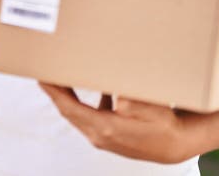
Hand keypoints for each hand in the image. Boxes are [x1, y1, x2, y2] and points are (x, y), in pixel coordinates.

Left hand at [38, 82, 192, 163]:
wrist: (176, 145)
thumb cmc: (164, 125)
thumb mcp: (149, 107)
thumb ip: (129, 100)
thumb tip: (115, 95)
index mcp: (105, 127)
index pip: (70, 107)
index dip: (54, 92)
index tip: (42, 78)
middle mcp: (99, 135)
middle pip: (69, 111)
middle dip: (56, 92)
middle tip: (47, 74)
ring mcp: (103, 138)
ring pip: (78, 115)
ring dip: (69, 97)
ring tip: (64, 79)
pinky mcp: (108, 137)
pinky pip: (90, 117)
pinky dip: (86, 104)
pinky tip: (95, 90)